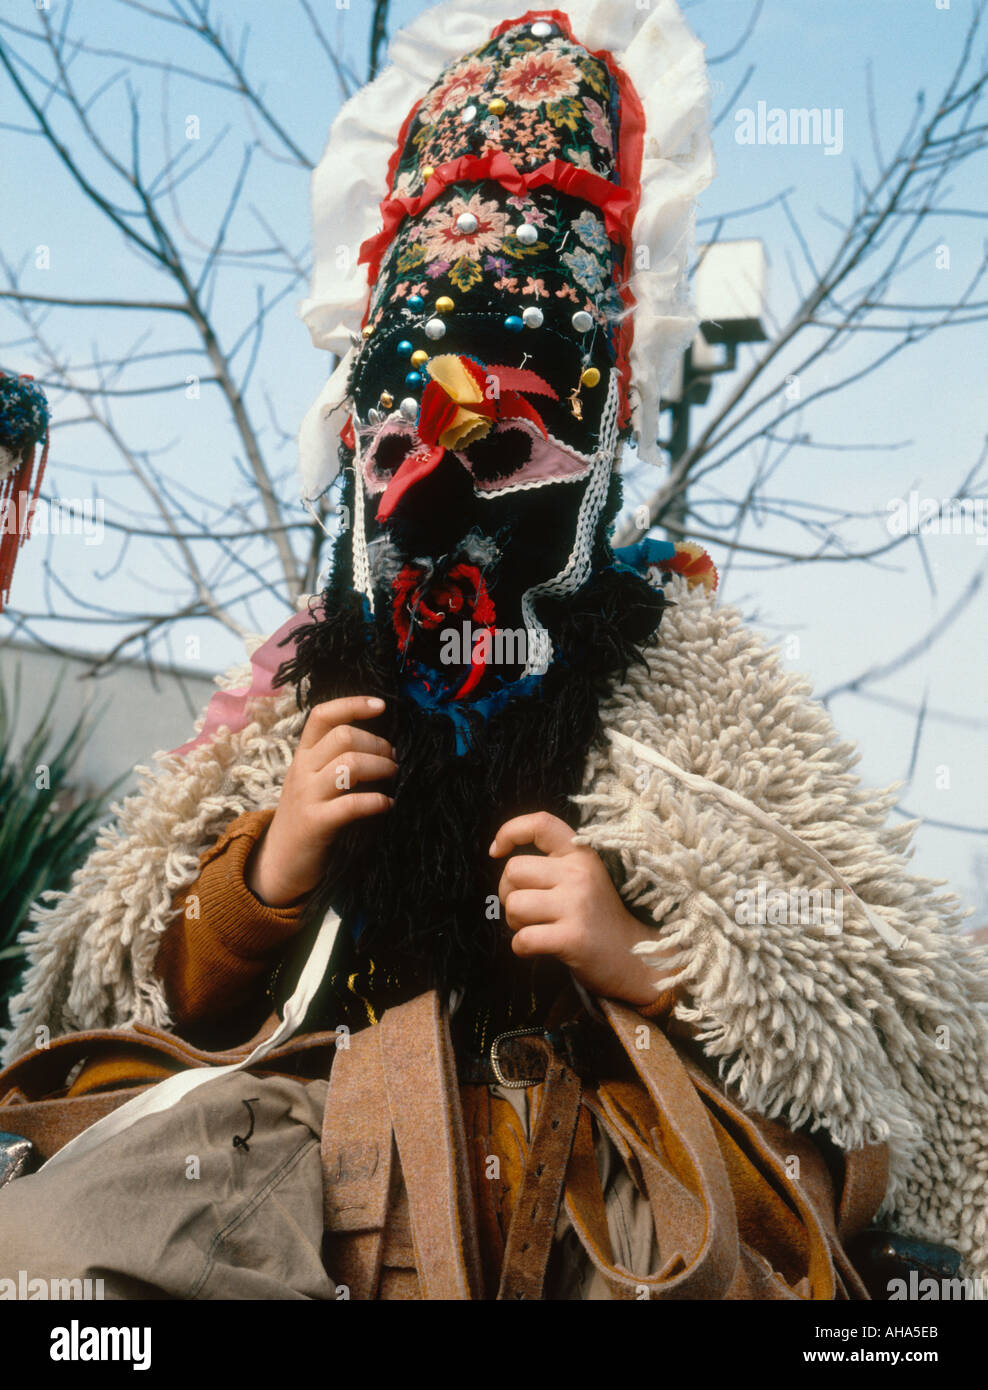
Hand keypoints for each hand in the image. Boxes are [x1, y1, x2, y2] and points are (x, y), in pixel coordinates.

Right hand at [247, 695, 395, 907]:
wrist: (278, 865)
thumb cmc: (306, 818)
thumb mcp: (312, 781)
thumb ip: (334, 759)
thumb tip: (380, 740)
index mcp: (303, 756)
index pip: (322, 715)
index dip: (353, 704)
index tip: (382, 706)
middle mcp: (302, 770)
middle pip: (343, 736)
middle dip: (377, 743)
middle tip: (393, 759)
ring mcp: (307, 796)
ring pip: (350, 764)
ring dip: (381, 767)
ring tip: (393, 777)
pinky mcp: (316, 824)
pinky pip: (352, 804)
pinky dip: (377, 802)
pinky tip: (387, 805)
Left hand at [490, 811, 670, 1007]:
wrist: (634, 956)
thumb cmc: (596, 916)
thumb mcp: (583, 877)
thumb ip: (551, 864)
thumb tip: (500, 855)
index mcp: (581, 854)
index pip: (540, 823)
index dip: (510, 831)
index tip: (496, 851)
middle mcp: (580, 874)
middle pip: (513, 870)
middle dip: (508, 893)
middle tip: (528, 909)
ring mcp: (577, 905)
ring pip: (514, 906)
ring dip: (516, 923)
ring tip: (538, 928)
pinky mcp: (573, 938)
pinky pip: (522, 939)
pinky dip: (522, 948)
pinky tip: (540, 948)